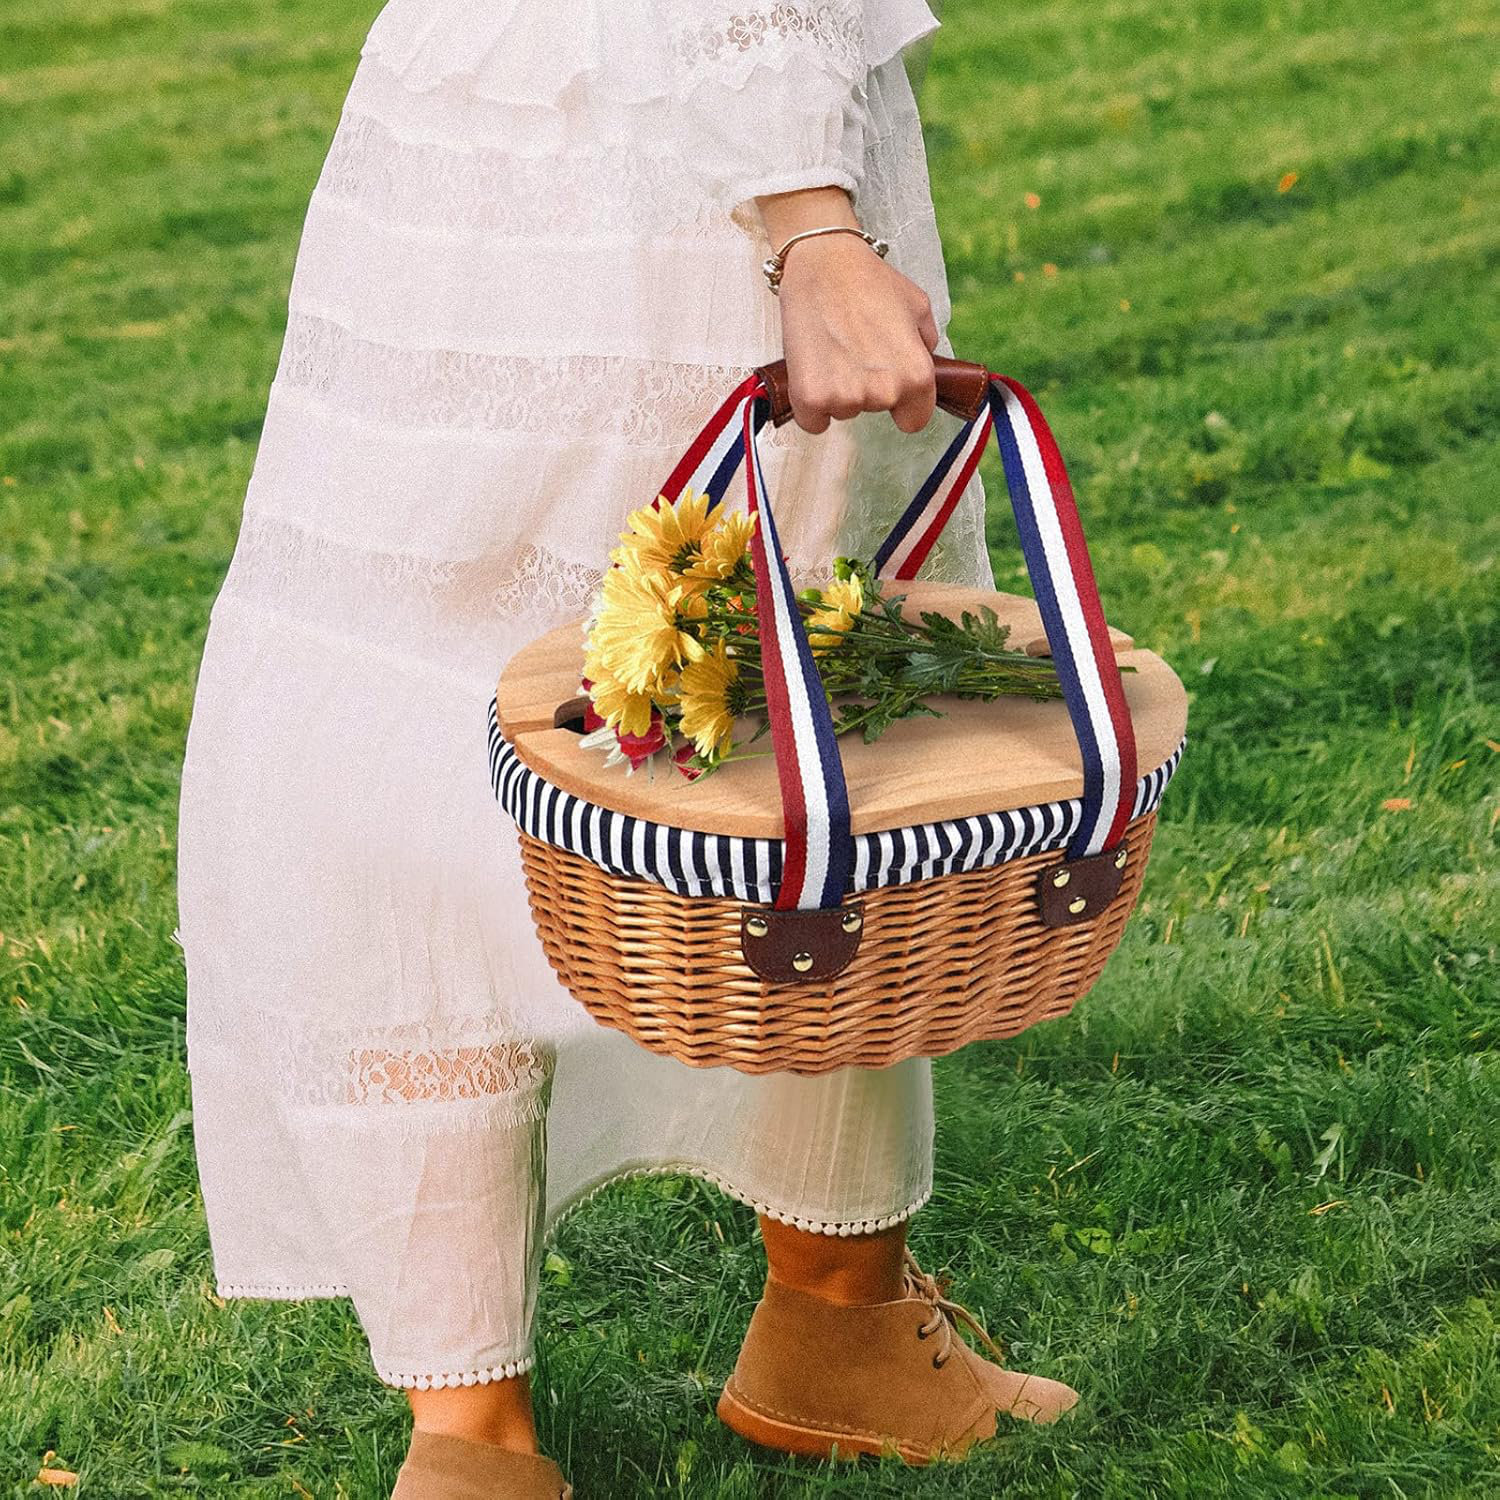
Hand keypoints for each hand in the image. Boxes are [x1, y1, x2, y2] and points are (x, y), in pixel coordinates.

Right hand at [757, 188, 938, 435]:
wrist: (823, 262)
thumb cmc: (869, 280)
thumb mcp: (918, 307)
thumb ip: (925, 344)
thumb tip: (925, 363)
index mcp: (917, 376)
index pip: (914, 420)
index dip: (902, 406)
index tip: (887, 385)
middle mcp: (885, 392)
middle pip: (874, 412)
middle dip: (866, 388)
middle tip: (853, 348)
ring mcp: (847, 397)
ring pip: (843, 412)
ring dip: (836, 391)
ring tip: (831, 348)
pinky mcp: (811, 398)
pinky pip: (813, 421)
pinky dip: (810, 404)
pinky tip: (812, 369)